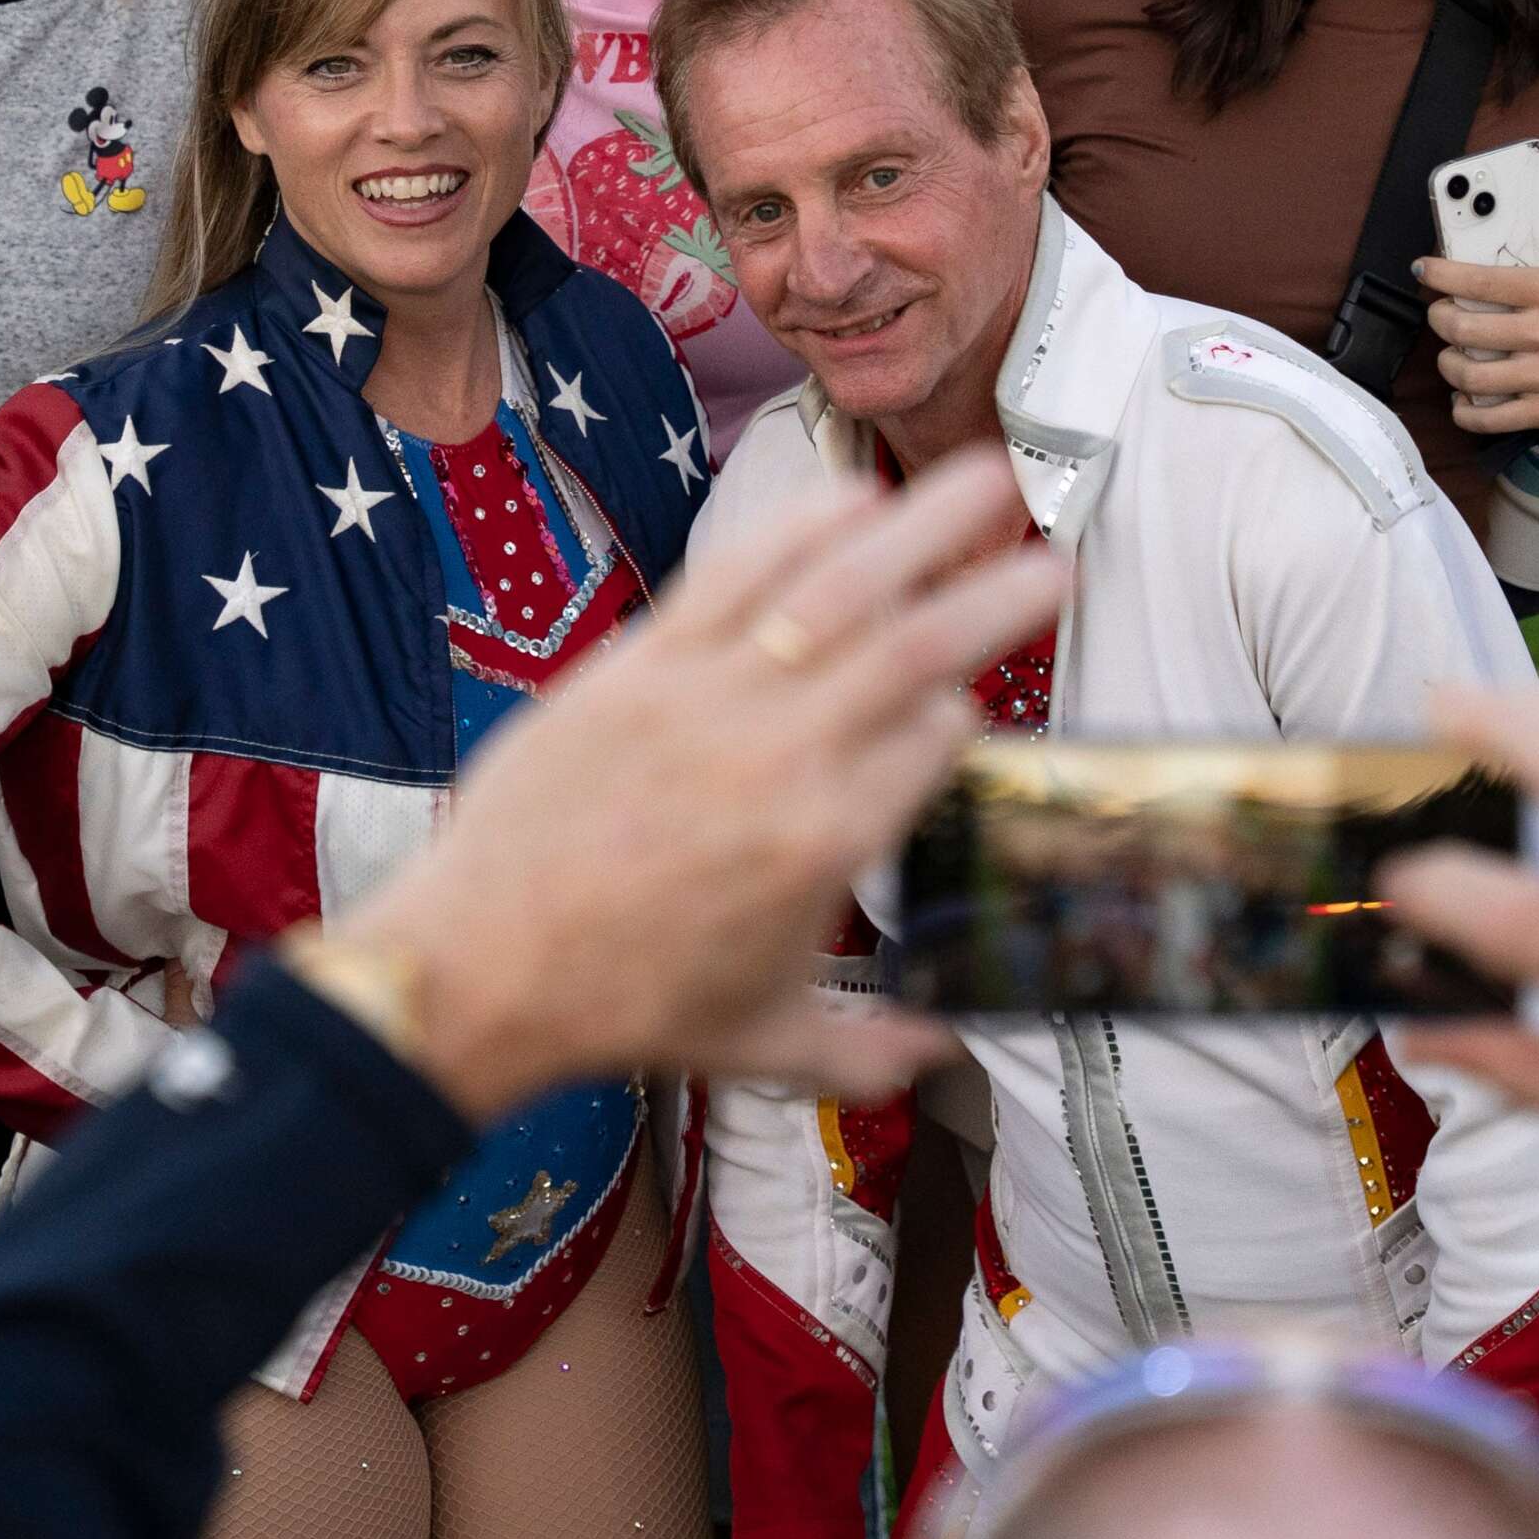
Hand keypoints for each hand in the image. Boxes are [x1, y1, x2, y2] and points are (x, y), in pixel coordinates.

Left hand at [344, 449, 1064, 1121]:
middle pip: (917, 649)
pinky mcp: (639, 663)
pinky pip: (733, 574)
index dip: (964, 718)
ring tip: (985, 478)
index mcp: (828, 845)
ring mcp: (708, 698)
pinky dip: (798, 527)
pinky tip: (851, 497)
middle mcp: (781, 757)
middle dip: (997, 595)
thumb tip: (943, 1059)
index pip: (936, 742)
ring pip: (836, 589)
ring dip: (919, 526)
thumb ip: (868, 1049)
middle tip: (1057, 557)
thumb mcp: (764, 1044)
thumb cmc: (625, 1009)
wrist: (482, 966)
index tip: (965, 712)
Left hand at [1415, 238, 1538, 438]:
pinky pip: (1490, 419)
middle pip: (1464, 328)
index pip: (1482, 280)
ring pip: (1469, 375)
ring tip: (1451, 356)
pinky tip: (1463, 399)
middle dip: (1439, 320)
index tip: (1424, 269)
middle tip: (1440, 315)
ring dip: (1448, 365)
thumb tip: (1531, 219)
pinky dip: (1465, 411)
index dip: (1442, 273)